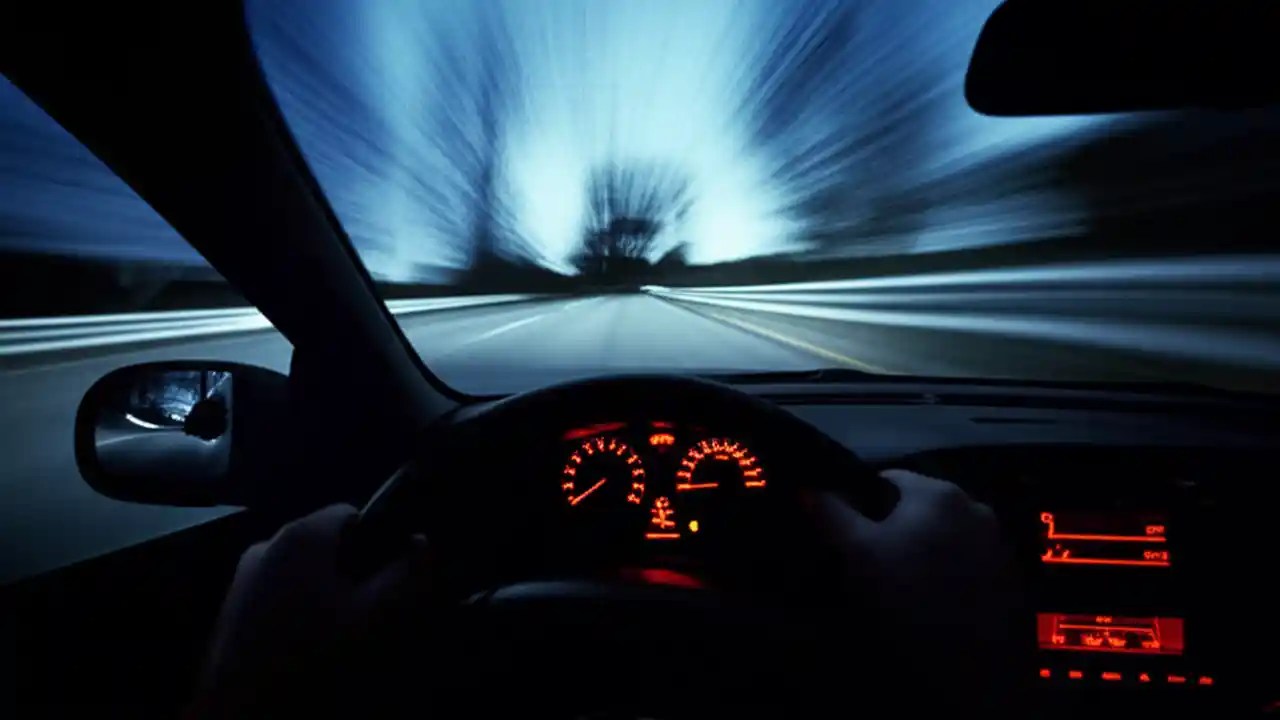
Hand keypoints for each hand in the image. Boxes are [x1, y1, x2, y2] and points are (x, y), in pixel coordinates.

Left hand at [193, 505, 428, 716]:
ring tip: (335, 627)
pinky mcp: (232, 602)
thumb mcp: (371, 618)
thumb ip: (404, 577)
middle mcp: (269, 542)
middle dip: (349, 567)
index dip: (375, 541)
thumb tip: (423, 545)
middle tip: (364, 607)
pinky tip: (304, 638)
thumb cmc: (310, 654)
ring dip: (322, 587)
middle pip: (325, 540)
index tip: (385, 575)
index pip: (351, 513)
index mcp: (302, 536)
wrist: (241, 706)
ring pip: (301, 566)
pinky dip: (296, 603)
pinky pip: (277, 587)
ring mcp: (245, 572)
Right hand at [803, 470, 1022, 708]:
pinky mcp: (1009, 576)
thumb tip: (809, 489)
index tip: (852, 535)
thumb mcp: (857, 553)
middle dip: (896, 528)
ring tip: (903, 585)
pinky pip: (968, 561)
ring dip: (925, 550)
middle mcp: (975, 506)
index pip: (889, 479)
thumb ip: (831, 514)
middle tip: (875, 563)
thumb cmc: (906, 596)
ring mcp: (997, 542)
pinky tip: (934, 599)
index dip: (863, 504)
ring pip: (945, 535)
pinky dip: (950, 571)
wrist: (970, 666)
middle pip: (920, 507)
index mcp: (937, 492)